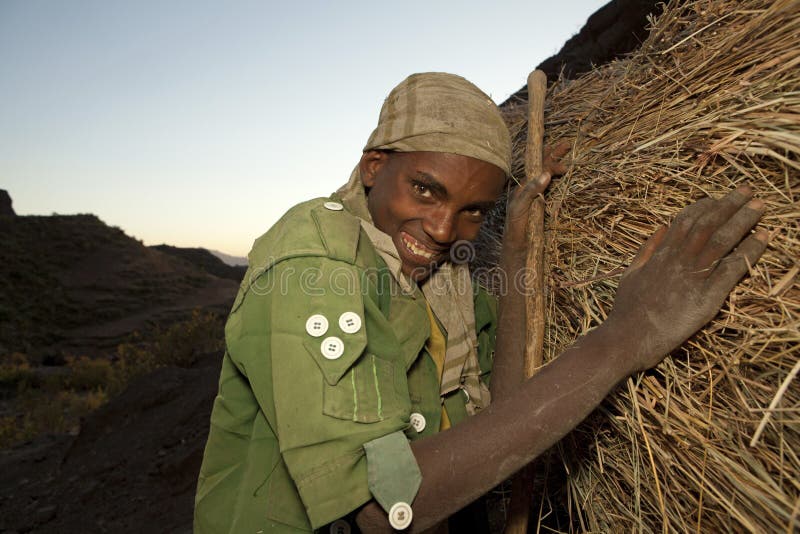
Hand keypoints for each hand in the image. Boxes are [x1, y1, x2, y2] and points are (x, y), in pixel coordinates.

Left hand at [503, 141, 570, 247]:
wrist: (517, 248)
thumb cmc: (516, 227)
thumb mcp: (521, 207)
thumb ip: (531, 190)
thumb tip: (546, 173)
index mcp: (524, 187)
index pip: (538, 167)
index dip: (550, 158)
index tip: (565, 153)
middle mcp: (530, 190)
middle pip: (543, 168)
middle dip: (554, 155)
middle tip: (567, 144)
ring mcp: (537, 198)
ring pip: (548, 178)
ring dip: (556, 168)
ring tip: (567, 161)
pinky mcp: (543, 208)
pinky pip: (552, 190)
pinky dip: (558, 182)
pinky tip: (563, 180)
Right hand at [606, 185, 767, 372]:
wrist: (629, 337)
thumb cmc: (627, 310)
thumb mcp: (630, 274)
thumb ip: (646, 250)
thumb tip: (661, 227)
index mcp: (660, 254)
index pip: (686, 220)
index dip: (704, 206)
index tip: (718, 198)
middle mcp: (678, 260)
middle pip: (708, 224)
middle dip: (729, 204)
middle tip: (748, 191)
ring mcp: (694, 277)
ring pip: (722, 240)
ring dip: (744, 220)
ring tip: (760, 206)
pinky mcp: (708, 297)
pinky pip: (733, 268)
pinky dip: (749, 250)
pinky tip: (764, 237)